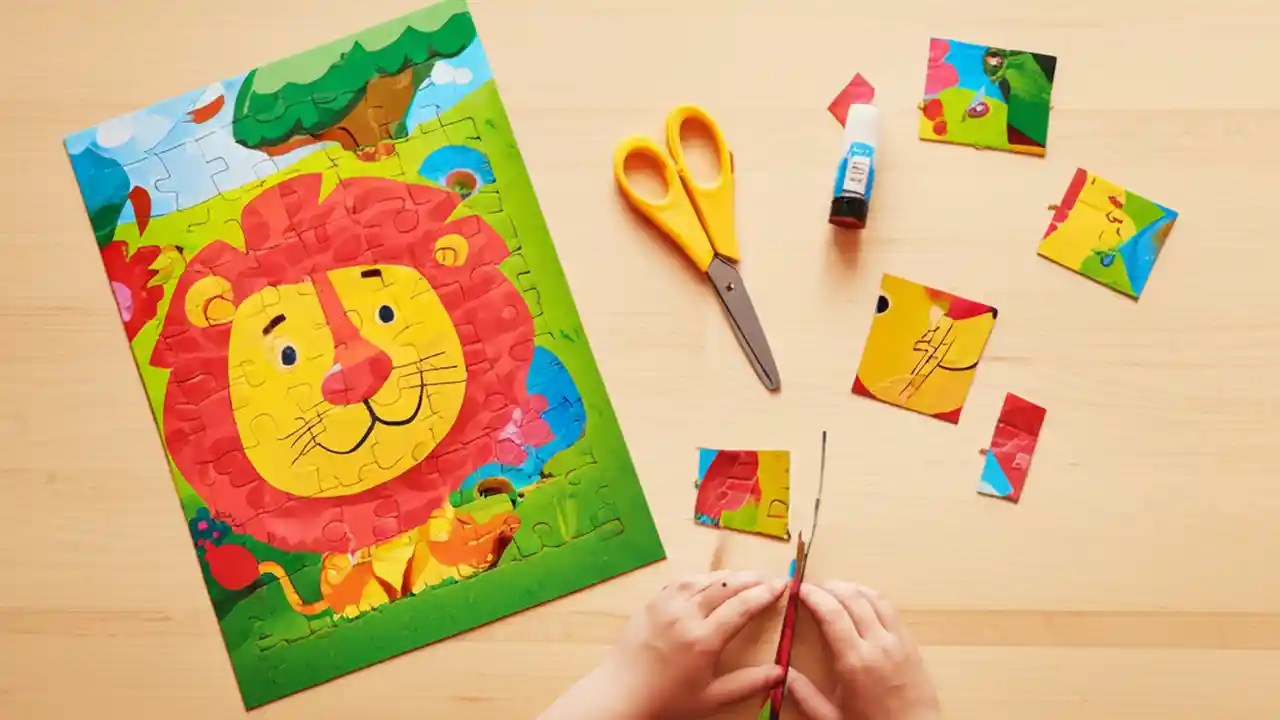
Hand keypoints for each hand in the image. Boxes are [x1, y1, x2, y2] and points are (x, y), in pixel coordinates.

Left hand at [539, 571, 786, 719]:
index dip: (765, 594)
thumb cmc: (667, 701)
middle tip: (769, 576)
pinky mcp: (651, 604)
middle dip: (751, 578)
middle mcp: (685, 615)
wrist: (620, 694)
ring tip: (744, 576)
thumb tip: (781, 672)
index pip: (741, 607)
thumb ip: (747, 683)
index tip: (782, 585)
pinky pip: (680, 582)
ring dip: (726, 575)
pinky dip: (700, 577)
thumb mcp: (711, 698)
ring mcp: (665, 606)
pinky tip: (709, 581)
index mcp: (703, 639)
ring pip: (702, 578)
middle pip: (725, 585)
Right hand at [787, 582, 939, 719]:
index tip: (799, 589)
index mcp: (855, 662)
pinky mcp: (911, 643)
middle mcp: (878, 645)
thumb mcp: (832, 718)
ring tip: (836, 589)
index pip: (831, 614)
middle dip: (829, 586)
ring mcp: (898, 641)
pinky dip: (873, 598)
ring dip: (853, 588)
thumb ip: (805, 695)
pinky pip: (891, 610)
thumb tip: (783, 674)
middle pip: (852, 598)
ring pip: (875, 598)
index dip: (813, 596)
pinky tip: (862, 602)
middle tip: (813, 587)